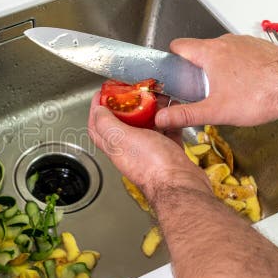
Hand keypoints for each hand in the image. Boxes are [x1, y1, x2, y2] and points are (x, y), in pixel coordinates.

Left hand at [88, 92, 209, 201]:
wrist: (181, 184)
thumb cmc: (152, 165)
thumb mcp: (123, 138)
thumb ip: (107, 124)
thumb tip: (97, 111)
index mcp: (115, 148)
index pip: (97, 127)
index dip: (96, 110)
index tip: (101, 94)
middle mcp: (130, 150)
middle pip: (123, 124)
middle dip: (125, 106)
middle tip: (131, 93)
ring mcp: (150, 152)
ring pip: (147, 127)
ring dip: (149, 111)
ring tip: (155, 98)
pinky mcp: (169, 153)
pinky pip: (168, 132)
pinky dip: (170, 120)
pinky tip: (174, 112)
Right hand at [155, 34, 277, 129]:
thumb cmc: (261, 95)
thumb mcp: (216, 111)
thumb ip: (185, 114)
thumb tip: (161, 119)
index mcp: (209, 52)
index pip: (178, 45)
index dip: (172, 59)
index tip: (173, 75)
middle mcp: (226, 42)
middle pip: (200, 51)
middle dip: (196, 70)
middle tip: (200, 92)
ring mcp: (244, 43)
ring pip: (221, 53)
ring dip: (218, 69)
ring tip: (226, 91)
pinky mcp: (260, 48)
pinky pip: (240, 55)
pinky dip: (238, 68)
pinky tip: (246, 86)